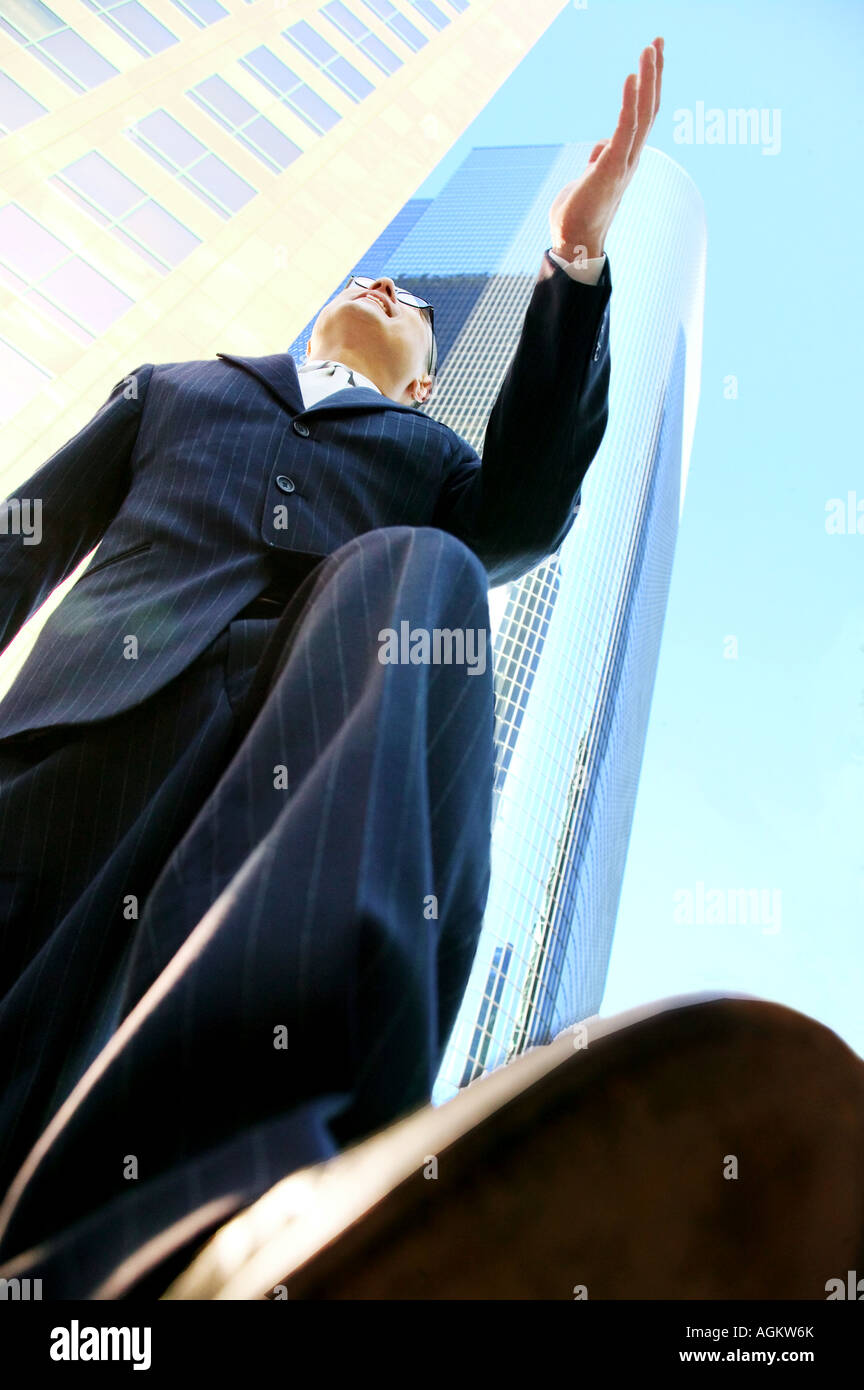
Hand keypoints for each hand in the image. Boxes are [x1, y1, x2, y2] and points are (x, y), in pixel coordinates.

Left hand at [548, 37, 663, 261]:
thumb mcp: (588, 179)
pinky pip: (626, 128)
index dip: (647, 87)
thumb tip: (601, 148)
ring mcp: (624, 162)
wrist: (574, 242)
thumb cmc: (578, 215)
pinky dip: (630, 101)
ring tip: (650, 48)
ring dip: (648, 79)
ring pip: (643, 114)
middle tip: (658, 42)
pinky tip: (632, 77)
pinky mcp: (612, 167)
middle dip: (654, 74)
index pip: (641, 117)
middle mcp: (631, 158)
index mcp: (625, 158)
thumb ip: (598, 161)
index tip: (650, 59)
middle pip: (648, 108)